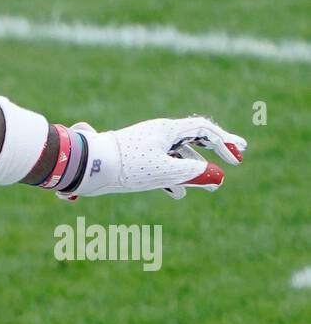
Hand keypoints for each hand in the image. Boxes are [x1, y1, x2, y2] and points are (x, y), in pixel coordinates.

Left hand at [63, 116, 245, 199]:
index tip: (238, 157)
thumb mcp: (163, 171)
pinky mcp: (132, 160)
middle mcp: (156, 134)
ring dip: (194, 170)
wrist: (85, 166)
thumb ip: (190, 173)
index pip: (204, 130)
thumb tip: (212, 175)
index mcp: (167, 130)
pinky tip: (178, 193)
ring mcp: (144, 146)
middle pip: (194, 140)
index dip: (225, 142)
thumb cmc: (125, 166)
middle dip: (215, 152)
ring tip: (209, 186)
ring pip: (176, 156)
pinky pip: (159, 166)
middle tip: (237, 157)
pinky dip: (172, 177)